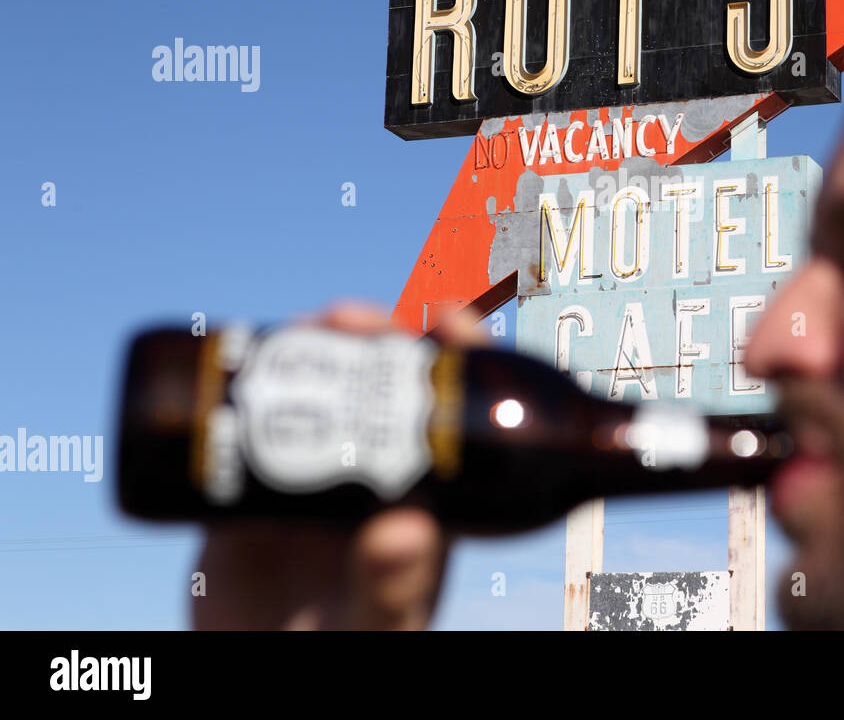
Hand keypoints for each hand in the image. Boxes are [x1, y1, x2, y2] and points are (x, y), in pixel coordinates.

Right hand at [192, 301, 484, 629]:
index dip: (456, 357)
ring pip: (324, 389)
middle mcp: (377, 473)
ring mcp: (315, 472)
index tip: (447, 319)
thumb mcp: (380, 622)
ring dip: (317, 348)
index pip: (455, 412)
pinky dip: (251, 383)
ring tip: (305, 328)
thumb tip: (408, 525)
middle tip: (350, 318)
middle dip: (374, 338)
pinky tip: (246, 360)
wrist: (255, 667)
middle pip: (386, 384)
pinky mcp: (252, 484)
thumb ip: (397, 585)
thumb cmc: (343, 644)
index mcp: (429, 495)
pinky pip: (255, 421)